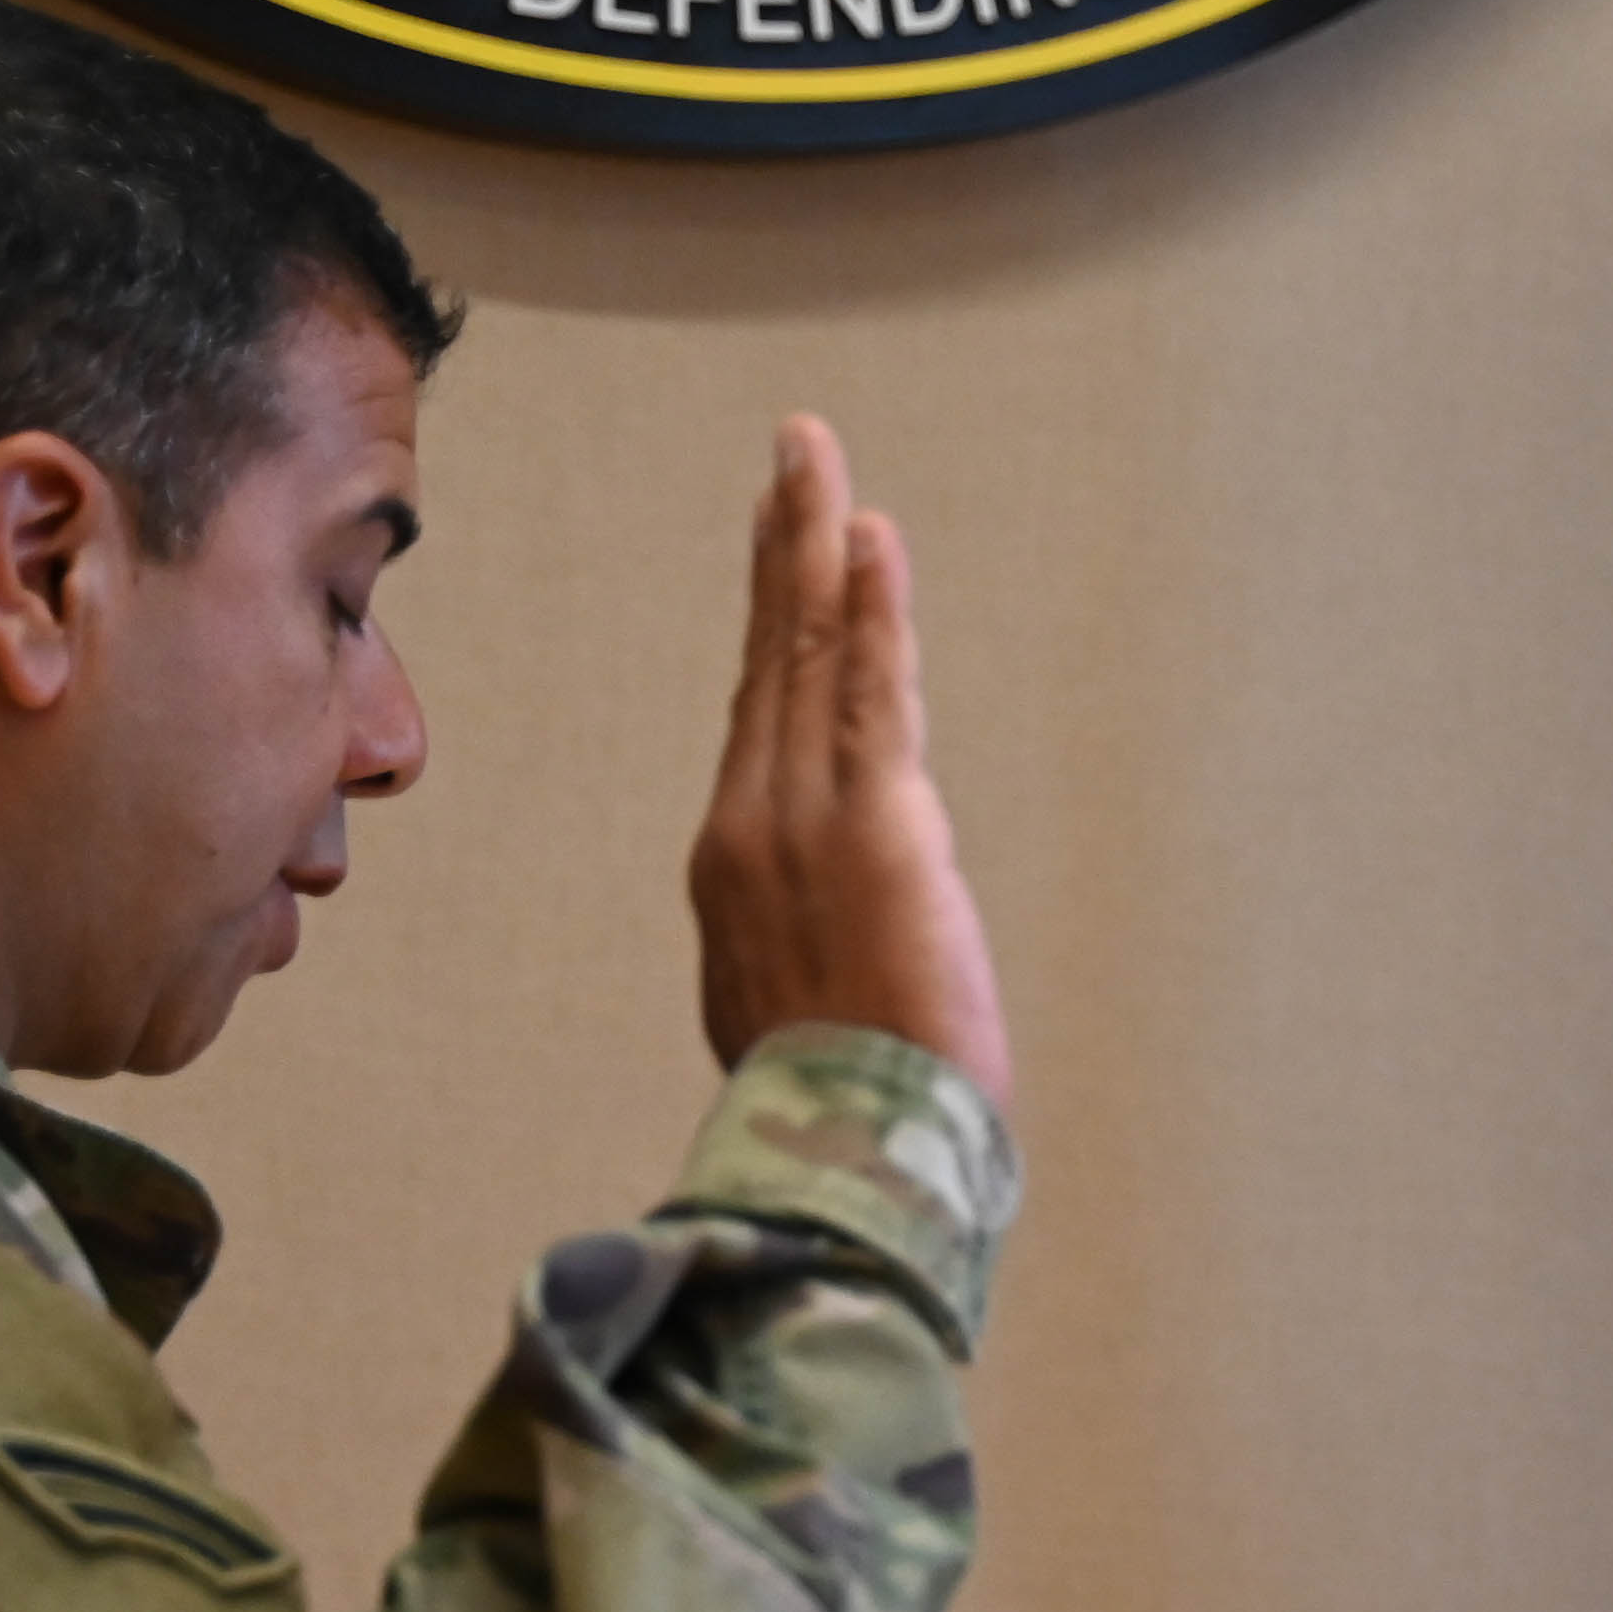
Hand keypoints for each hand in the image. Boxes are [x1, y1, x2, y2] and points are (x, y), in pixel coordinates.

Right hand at [687, 415, 1010, 1107]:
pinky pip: (869, 695)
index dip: (771, 625)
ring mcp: (807, 821)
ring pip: (808, 655)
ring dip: (817, 545)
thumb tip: (808, 964)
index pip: (757, 717)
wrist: (843, 1160)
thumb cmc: (831, 1117)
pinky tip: (870, 537)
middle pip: (769, 658)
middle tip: (794, 451)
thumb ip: (794, 961)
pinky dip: (871, 613)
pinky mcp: (878, 828)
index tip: (781, 546)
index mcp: (735, 871)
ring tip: (817, 457)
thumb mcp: (792, 1019)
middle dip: (783, 546)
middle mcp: (753, 827)